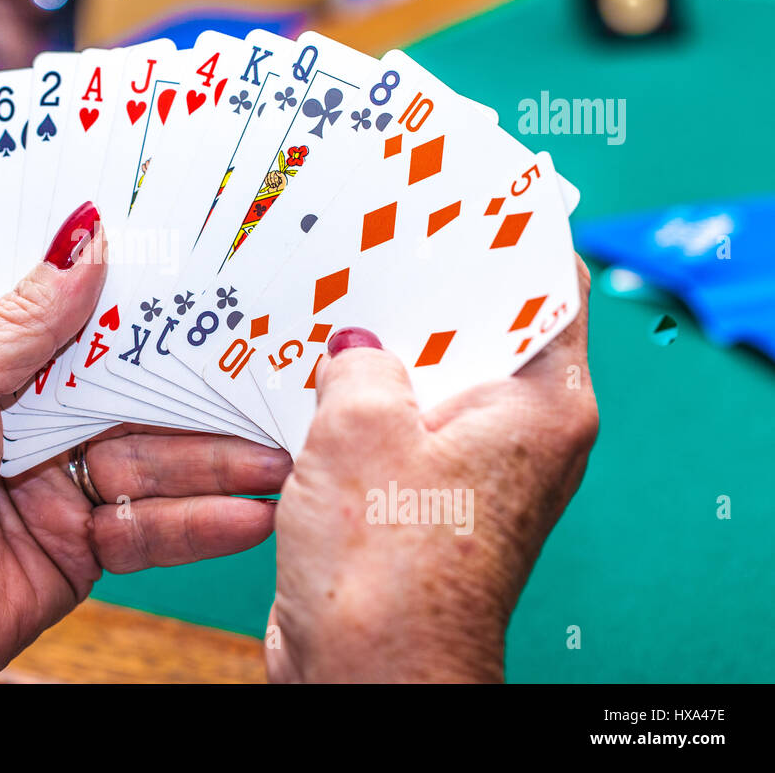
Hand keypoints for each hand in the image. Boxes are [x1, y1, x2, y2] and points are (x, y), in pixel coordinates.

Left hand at [0, 204, 287, 681]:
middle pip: (133, 382)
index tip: (207, 262)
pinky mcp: (78, 547)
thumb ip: (25, 316)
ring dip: (220, 456)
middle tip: (275, 358)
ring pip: (156, 455)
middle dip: (201, 374)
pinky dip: (200, 521)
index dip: (138, 287)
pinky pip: (151, 526)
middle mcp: (29, 413)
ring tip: (283, 448)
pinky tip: (250, 513)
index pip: (76, 307)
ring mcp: (58, 480)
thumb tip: (85, 233)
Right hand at [268, 258, 598, 682]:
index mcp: (543, 406)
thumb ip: (360, 360)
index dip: (505, 232)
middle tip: (371, 233)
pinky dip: (367, 398)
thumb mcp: (360, 426)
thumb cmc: (388, 565)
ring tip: (330, 294)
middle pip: (487, 330)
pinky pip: (403, 425)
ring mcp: (476, 470)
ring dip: (387, 346)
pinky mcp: (431, 499)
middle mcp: (524, 436)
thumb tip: (355, 347)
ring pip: (436, 380)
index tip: (459, 188)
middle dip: (427, 286)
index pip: (550, 288)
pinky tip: (312, 371)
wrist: (370, 672)